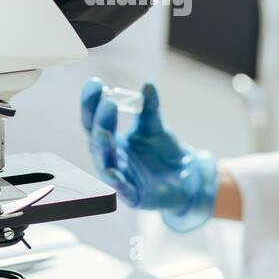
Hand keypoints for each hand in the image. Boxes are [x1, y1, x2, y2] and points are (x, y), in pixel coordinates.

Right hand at [80, 78, 215, 231]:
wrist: (186, 178)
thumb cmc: (163, 152)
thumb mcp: (156, 127)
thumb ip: (150, 109)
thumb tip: (147, 86)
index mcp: (111, 140)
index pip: (95, 120)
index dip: (91, 103)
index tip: (94, 82)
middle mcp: (111, 158)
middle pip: (97, 140)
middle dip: (100, 122)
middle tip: (107, 104)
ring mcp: (120, 177)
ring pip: (105, 164)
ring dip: (103, 149)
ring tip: (104, 132)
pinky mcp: (133, 196)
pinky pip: (123, 190)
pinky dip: (117, 183)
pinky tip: (114, 173)